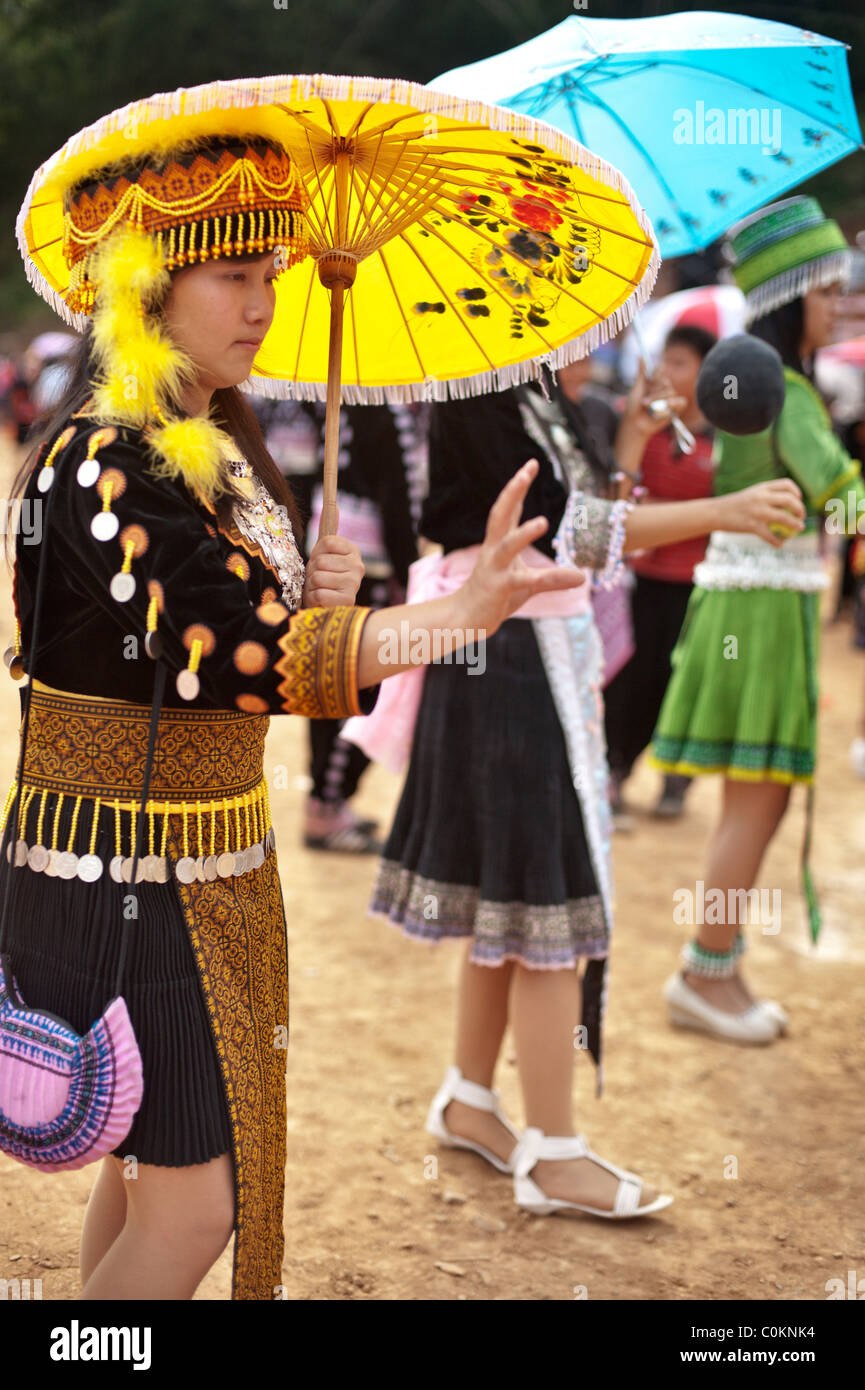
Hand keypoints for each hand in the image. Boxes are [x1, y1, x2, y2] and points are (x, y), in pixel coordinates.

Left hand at [302, 514, 364, 605]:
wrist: (326, 606)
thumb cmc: (324, 578)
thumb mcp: (324, 553)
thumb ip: (328, 529)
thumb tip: (333, 505)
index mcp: (353, 551)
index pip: (326, 542)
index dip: (316, 553)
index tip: (321, 562)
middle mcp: (358, 566)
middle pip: (319, 561)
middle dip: (312, 572)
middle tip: (318, 580)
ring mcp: (354, 584)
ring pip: (317, 577)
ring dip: (312, 587)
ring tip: (320, 590)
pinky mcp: (348, 601)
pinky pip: (319, 594)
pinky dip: (315, 599)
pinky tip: (322, 602)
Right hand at [452, 459, 584, 636]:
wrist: (464, 621)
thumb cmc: (493, 597)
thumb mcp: (525, 583)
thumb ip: (552, 576)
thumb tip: (582, 575)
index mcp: (496, 543)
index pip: (507, 509)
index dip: (518, 487)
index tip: (532, 464)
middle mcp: (492, 550)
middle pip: (499, 514)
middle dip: (512, 491)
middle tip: (526, 470)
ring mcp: (494, 568)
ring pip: (507, 545)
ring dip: (523, 533)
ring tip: (543, 521)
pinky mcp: (499, 588)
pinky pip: (527, 581)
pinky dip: (552, 578)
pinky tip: (576, 576)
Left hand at [619, 362, 686, 438]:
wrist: (636, 424)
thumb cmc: (633, 407)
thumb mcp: (636, 388)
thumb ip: (641, 373)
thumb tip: (640, 355)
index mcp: (653, 381)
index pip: (660, 371)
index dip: (655, 376)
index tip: (649, 381)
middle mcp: (662, 388)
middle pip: (665, 382)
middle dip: (654, 393)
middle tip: (643, 402)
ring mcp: (669, 398)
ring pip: (671, 392)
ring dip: (659, 401)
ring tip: (648, 408)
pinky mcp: (675, 409)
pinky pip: (681, 402)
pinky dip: (674, 404)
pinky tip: (666, 407)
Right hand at [716, 479, 805, 547]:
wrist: (716, 512)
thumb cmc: (734, 505)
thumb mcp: (751, 494)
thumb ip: (766, 496)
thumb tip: (784, 503)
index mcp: (762, 488)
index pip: (786, 484)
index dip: (796, 492)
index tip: (798, 499)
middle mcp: (761, 498)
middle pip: (789, 500)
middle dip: (800, 509)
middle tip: (801, 516)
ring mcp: (757, 512)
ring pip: (784, 518)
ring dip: (795, 524)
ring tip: (800, 527)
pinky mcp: (752, 526)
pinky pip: (770, 536)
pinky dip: (777, 542)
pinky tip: (780, 545)